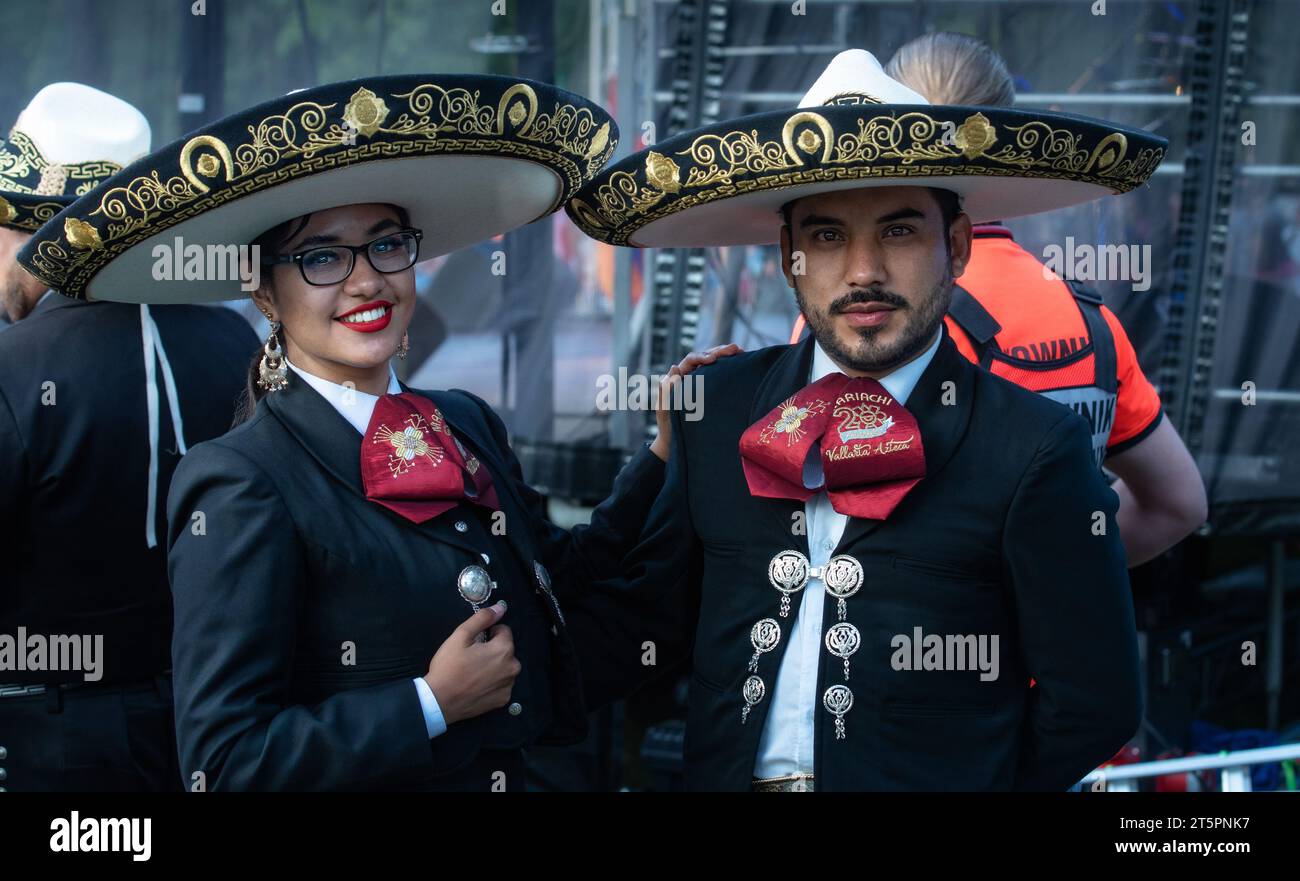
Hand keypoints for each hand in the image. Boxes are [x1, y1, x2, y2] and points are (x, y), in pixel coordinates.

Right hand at [423, 602, 520, 725]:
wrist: (439, 701)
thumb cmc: (449, 667)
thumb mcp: (460, 636)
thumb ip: (482, 619)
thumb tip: (500, 607)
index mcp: (504, 649)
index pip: (504, 631)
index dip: (488, 633)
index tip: (474, 643)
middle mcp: (513, 667)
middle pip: (505, 650)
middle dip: (492, 650)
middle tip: (471, 658)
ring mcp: (509, 685)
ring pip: (504, 667)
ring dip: (494, 666)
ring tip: (473, 672)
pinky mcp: (503, 699)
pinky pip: (501, 684)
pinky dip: (492, 683)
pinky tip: (476, 685)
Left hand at [650, 343, 742, 460]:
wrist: (674, 441)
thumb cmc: (667, 427)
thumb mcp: (664, 409)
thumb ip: (666, 390)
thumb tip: (674, 366)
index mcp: (677, 378)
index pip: (691, 361)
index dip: (702, 357)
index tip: (714, 359)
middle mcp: (688, 377)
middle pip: (704, 358)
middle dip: (719, 351)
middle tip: (736, 348)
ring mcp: (699, 383)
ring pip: (713, 365)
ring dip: (726, 357)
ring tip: (741, 351)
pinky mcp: (708, 391)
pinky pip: (718, 376)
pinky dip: (728, 368)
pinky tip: (740, 364)